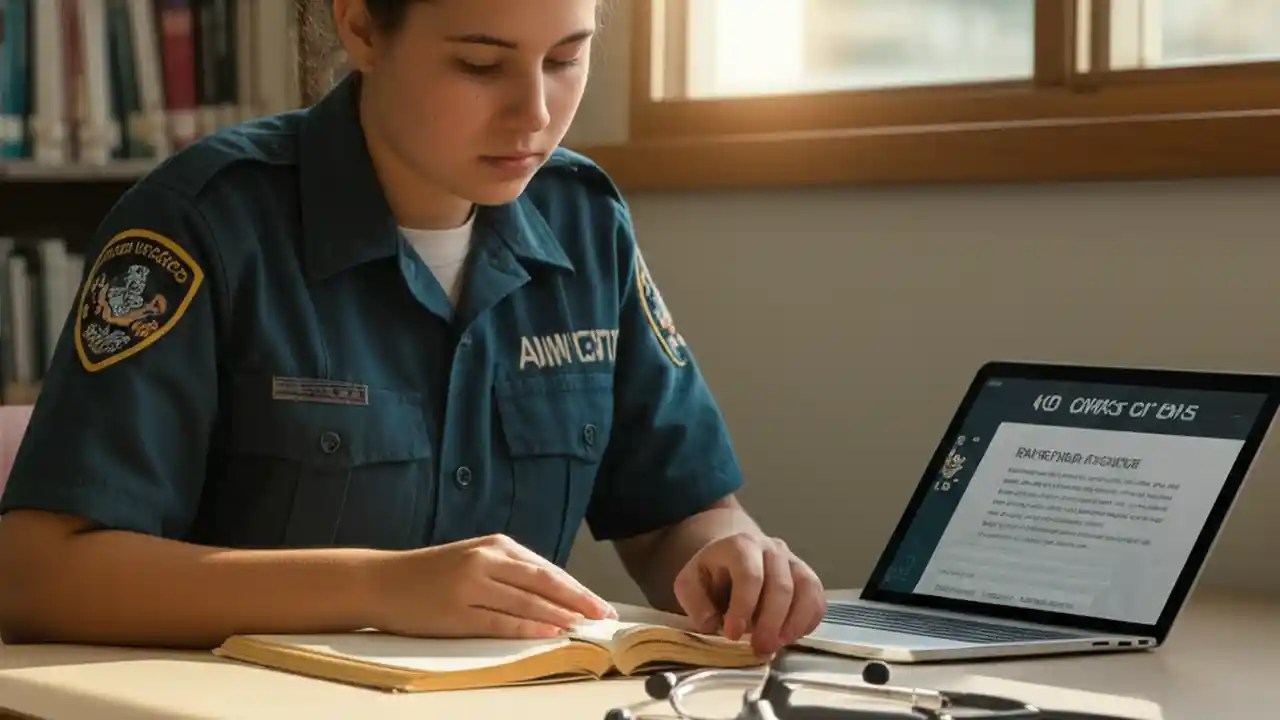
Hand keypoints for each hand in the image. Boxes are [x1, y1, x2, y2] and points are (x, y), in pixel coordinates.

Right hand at [367, 534, 616, 638]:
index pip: (548, 569)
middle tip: (606, 616)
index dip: (579, 588)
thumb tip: (557, 595)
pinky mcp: (457, 611)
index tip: (602, 604)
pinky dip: (529, 627)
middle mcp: (487, 560)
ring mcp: (472, 585)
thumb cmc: (434, 573)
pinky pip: (501, 621)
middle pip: (545, 582)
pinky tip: (551, 633)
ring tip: (586, 626)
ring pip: (528, 601)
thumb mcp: (476, 559)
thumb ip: (511, 571)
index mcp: (496, 545)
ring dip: (560, 615)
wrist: (384, 580)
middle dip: (580, 600)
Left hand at [673, 533, 825, 655]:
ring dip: (793, 623)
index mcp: (740, 545)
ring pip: (805, 590)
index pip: (749, 574)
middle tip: (759, 648)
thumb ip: (694, 601)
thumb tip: (711, 624)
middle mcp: (772, 548)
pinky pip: (818, 599)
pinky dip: (808, 621)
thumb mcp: (690, 582)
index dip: (743, 607)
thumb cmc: (713, 573)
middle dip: (770, 622)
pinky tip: (790, 636)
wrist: (735, 556)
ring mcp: (793, 561)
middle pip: (781, 585)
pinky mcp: (808, 577)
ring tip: (776, 645)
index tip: (733, 634)